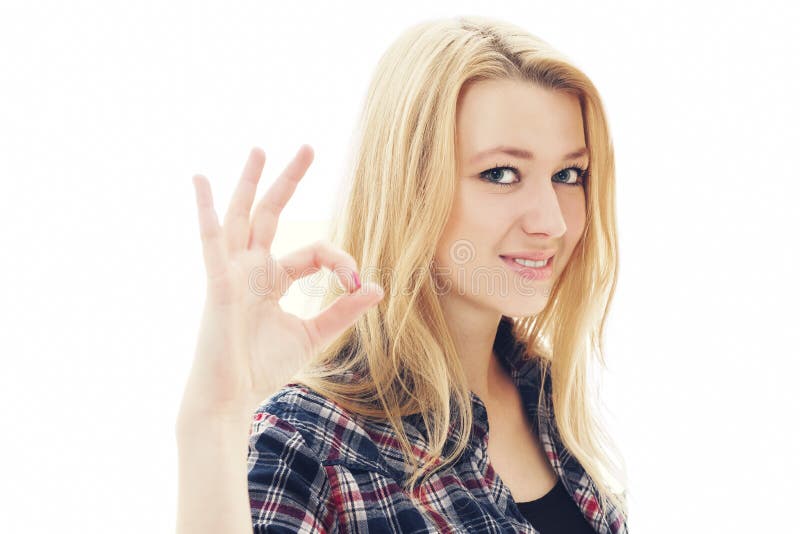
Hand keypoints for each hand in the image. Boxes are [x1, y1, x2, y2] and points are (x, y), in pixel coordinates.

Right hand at [177, 145, 383, 429]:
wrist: (231, 396)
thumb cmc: (262, 366)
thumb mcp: (312, 334)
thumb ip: (342, 310)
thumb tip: (377, 287)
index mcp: (272, 279)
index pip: (314, 252)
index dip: (340, 260)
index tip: (358, 280)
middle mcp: (251, 268)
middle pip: (271, 214)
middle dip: (289, 181)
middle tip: (308, 148)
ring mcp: (232, 271)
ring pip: (243, 216)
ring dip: (252, 182)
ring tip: (261, 149)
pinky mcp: (218, 281)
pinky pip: (211, 239)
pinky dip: (206, 209)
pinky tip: (200, 179)